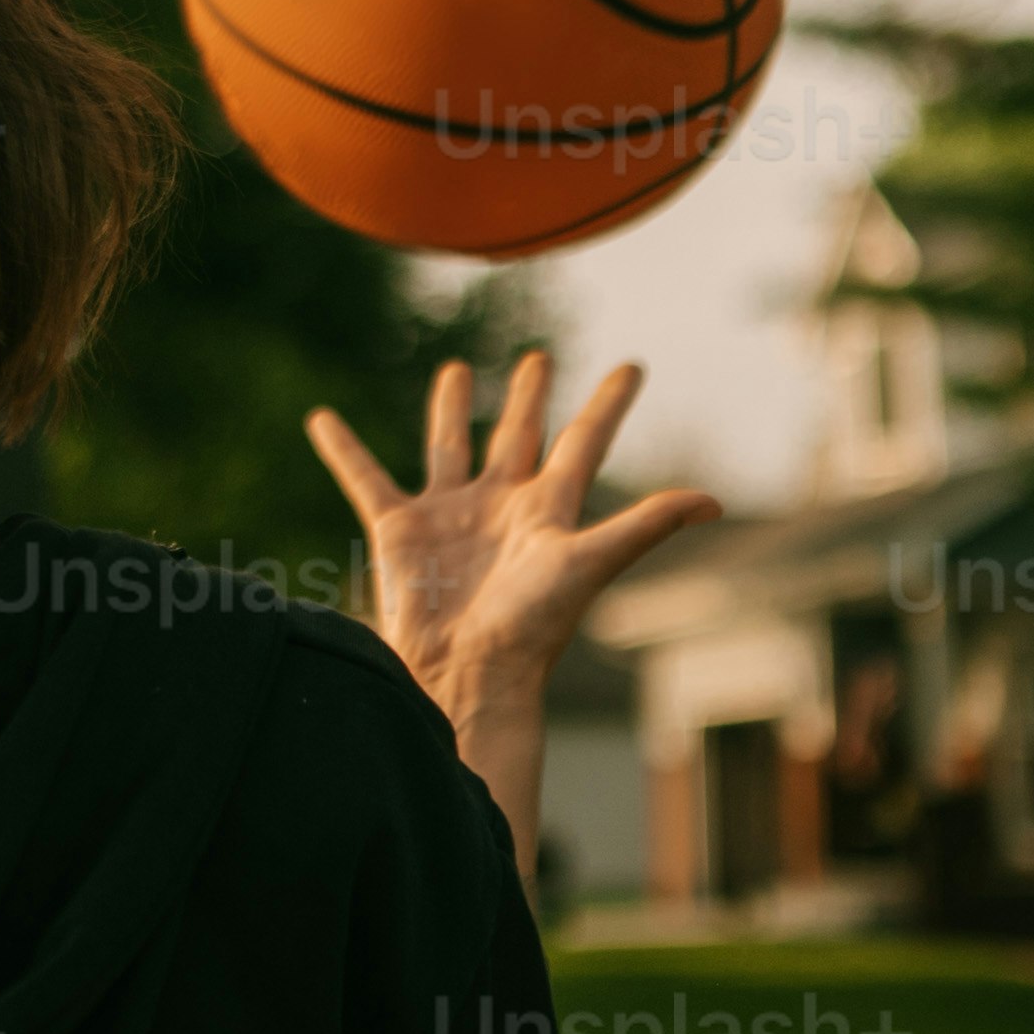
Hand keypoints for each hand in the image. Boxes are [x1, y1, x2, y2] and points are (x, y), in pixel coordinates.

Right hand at [305, 353, 718, 851]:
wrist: (465, 675)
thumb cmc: (532, 626)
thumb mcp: (588, 562)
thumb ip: (643, 526)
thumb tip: (712, 501)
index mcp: (550, 508)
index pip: (585, 441)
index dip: (609, 404)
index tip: (633, 366)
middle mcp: (502, 505)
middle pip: (520, 436)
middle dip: (530, 399)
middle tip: (539, 358)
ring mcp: (450, 514)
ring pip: (449, 446)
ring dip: (452, 409)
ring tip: (458, 372)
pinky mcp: (400, 529)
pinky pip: (367, 477)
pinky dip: (344, 449)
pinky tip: (321, 420)